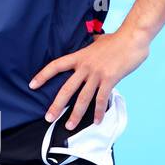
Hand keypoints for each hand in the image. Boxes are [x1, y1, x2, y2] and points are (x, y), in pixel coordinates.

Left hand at [29, 30, 148, 128]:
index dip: (43, 75)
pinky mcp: (110, 79)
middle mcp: (85, 67)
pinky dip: (98, 111)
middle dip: (57, 105)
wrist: (132, 38)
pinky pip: (102, 99)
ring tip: (69, 126)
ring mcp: (97, 74)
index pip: (55, 66)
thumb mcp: (97, 42)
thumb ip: (90, 46)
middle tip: (48, 118)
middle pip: (67, 88)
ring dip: (76, 114)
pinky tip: (95, 121)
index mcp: (79, 56)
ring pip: (83, 98)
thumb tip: (91, 44)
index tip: (32, 85)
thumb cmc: (117, 40)